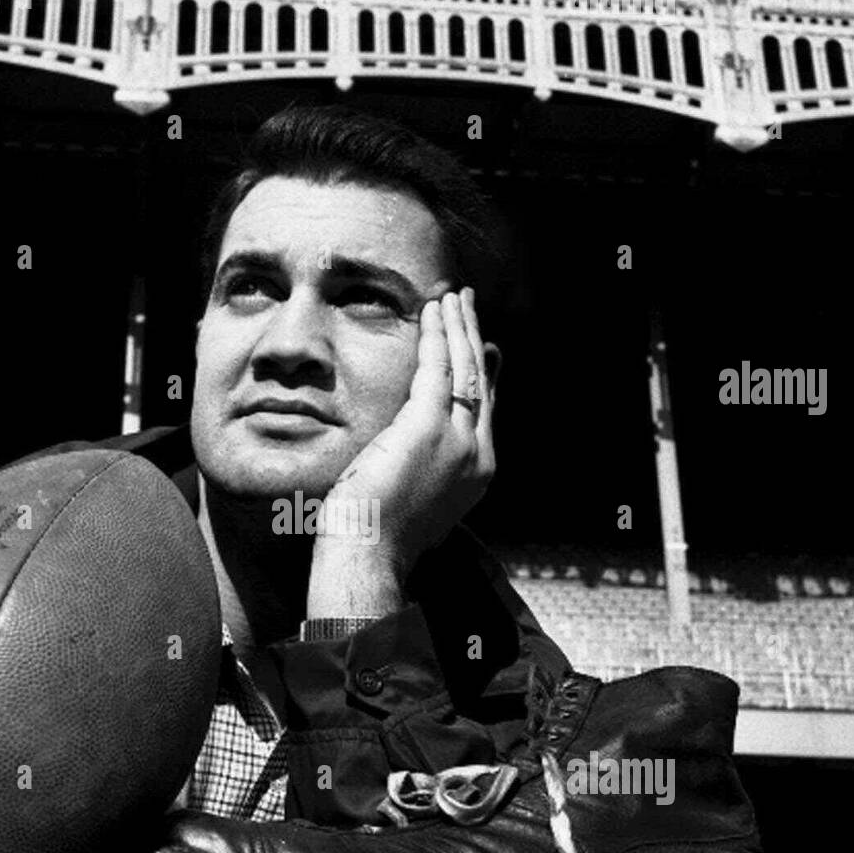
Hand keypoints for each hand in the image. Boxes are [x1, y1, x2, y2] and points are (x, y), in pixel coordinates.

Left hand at [306, 286, 496, 617]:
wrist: (369, 555)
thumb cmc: (378, 537)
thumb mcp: (413, 498)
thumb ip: (424, 467)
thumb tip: (415, 448)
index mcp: (477, 472)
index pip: (484, 408)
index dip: (483, 370)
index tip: (480, 344)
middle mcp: (478, 454)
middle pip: (481, 382)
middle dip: (474, 338)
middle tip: (467, 305)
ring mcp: (459, 440)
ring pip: (465, 368)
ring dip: (458, 327)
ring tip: (451, 297)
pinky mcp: (428, 427)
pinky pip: (438, 368)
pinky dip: (437, 335)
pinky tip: (433, 311)